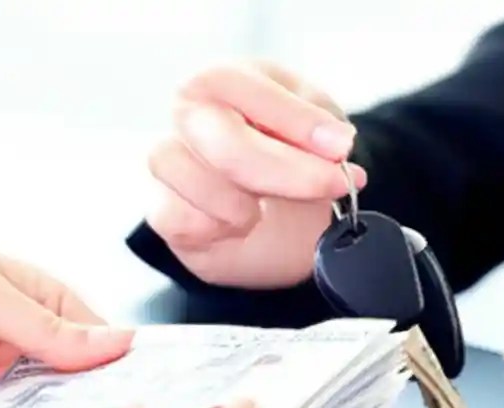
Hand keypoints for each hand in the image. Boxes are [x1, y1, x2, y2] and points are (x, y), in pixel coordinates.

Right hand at [147, 61, 365, 287]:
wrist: (265, 207)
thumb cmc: (283, 148)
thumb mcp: (313, 124)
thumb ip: (321, 127)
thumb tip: (334, 143)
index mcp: (222, 80)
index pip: (247, 91)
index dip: (297, 122)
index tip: (340, 146)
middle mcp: (188, 114)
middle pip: (228, 147)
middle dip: (290, 174)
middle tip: (335, 185)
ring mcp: (168, 160)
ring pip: (207, 190)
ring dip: (252, 208)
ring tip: (269, 203)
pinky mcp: (162, 209)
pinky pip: (191, 224)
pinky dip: (226, 231)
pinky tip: (240, 223)